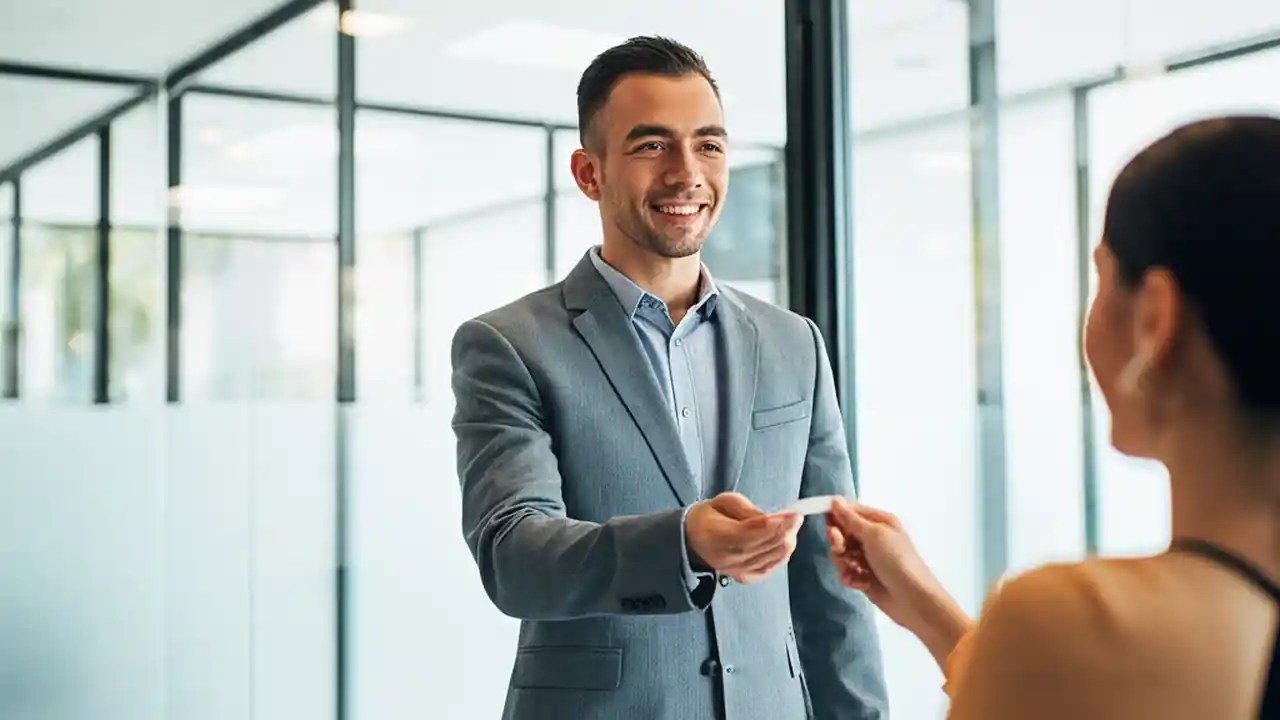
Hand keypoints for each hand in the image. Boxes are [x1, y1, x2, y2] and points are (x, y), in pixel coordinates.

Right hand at [686, 492, 803, 583]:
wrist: (692, 541)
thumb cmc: (708, 516)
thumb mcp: (723, 501)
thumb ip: (747, 509)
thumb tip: (772, 518)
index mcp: (716, 535)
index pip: (750, 533)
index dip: (775, 524)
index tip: (793, 514)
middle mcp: (726, 558)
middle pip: (763, 546)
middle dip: (785, 531)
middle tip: (797, 517)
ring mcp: (736, 571)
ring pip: (769, 559)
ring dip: (785, 542)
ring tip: (792, 527)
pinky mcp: (743, 577)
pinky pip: (768, 568)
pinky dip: (781, 556)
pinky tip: (786, 543)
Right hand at [826, 499, 972, 664]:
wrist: (912, 599)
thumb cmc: (896, 560)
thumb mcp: (873, 535)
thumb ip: (851, 519)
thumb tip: (835, 500)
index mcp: (879, 522)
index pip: (851, 511)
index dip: (836, 515)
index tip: (825, 522)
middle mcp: (873, 538)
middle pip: (842, 533)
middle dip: (838, 542)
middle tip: (841, 549)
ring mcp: (868, 558)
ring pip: (841, 554)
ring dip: (843, 562)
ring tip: (854, 569)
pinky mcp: (864, 577)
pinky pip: (846, 572)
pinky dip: (850, 577)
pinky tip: (860, 583)